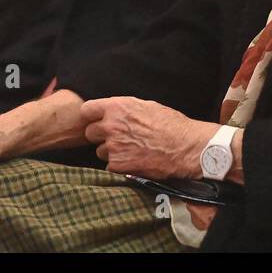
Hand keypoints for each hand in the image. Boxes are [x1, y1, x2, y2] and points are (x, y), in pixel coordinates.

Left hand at [80, 96, 216, 178]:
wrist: (185, 147)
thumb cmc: (171, 124)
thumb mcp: (146, 106)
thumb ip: (124, 109)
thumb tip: (113, 111)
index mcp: (117, 107)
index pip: (86, 110)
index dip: (91, 116)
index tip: (96, 121)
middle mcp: (111, 126)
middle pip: (90, 132)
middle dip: (100, 136)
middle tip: (118, 138)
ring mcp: (113, 147)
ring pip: (99, 151)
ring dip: (111, 152)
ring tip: (131, 150)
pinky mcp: (118, 165)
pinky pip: (109, 166)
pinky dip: (119, 165)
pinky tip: (135, 160)